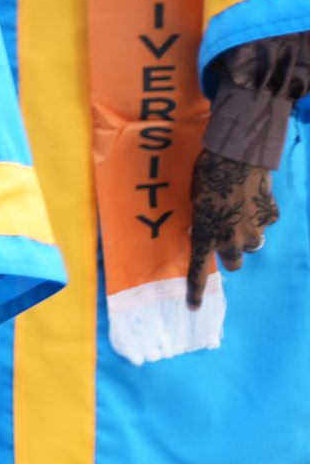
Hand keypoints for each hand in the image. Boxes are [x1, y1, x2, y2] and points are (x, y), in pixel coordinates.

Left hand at [188, 147, 281, 305]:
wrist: (235, 155)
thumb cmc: (205, 174)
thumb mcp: (194, 200)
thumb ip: (201, 220)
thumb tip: (204, 230)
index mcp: (206, 234)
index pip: (198, 270)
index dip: (196, 291)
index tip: (193, 308)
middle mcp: (231, 239)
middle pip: (234, 263)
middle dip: (229, 255)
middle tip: (225, 239)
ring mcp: (254, 230)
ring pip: (252, 245)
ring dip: (245, 236)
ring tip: (238, 212)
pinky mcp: (269, 217)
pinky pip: (264, 223)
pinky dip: (258, 216)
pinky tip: (252, 197)